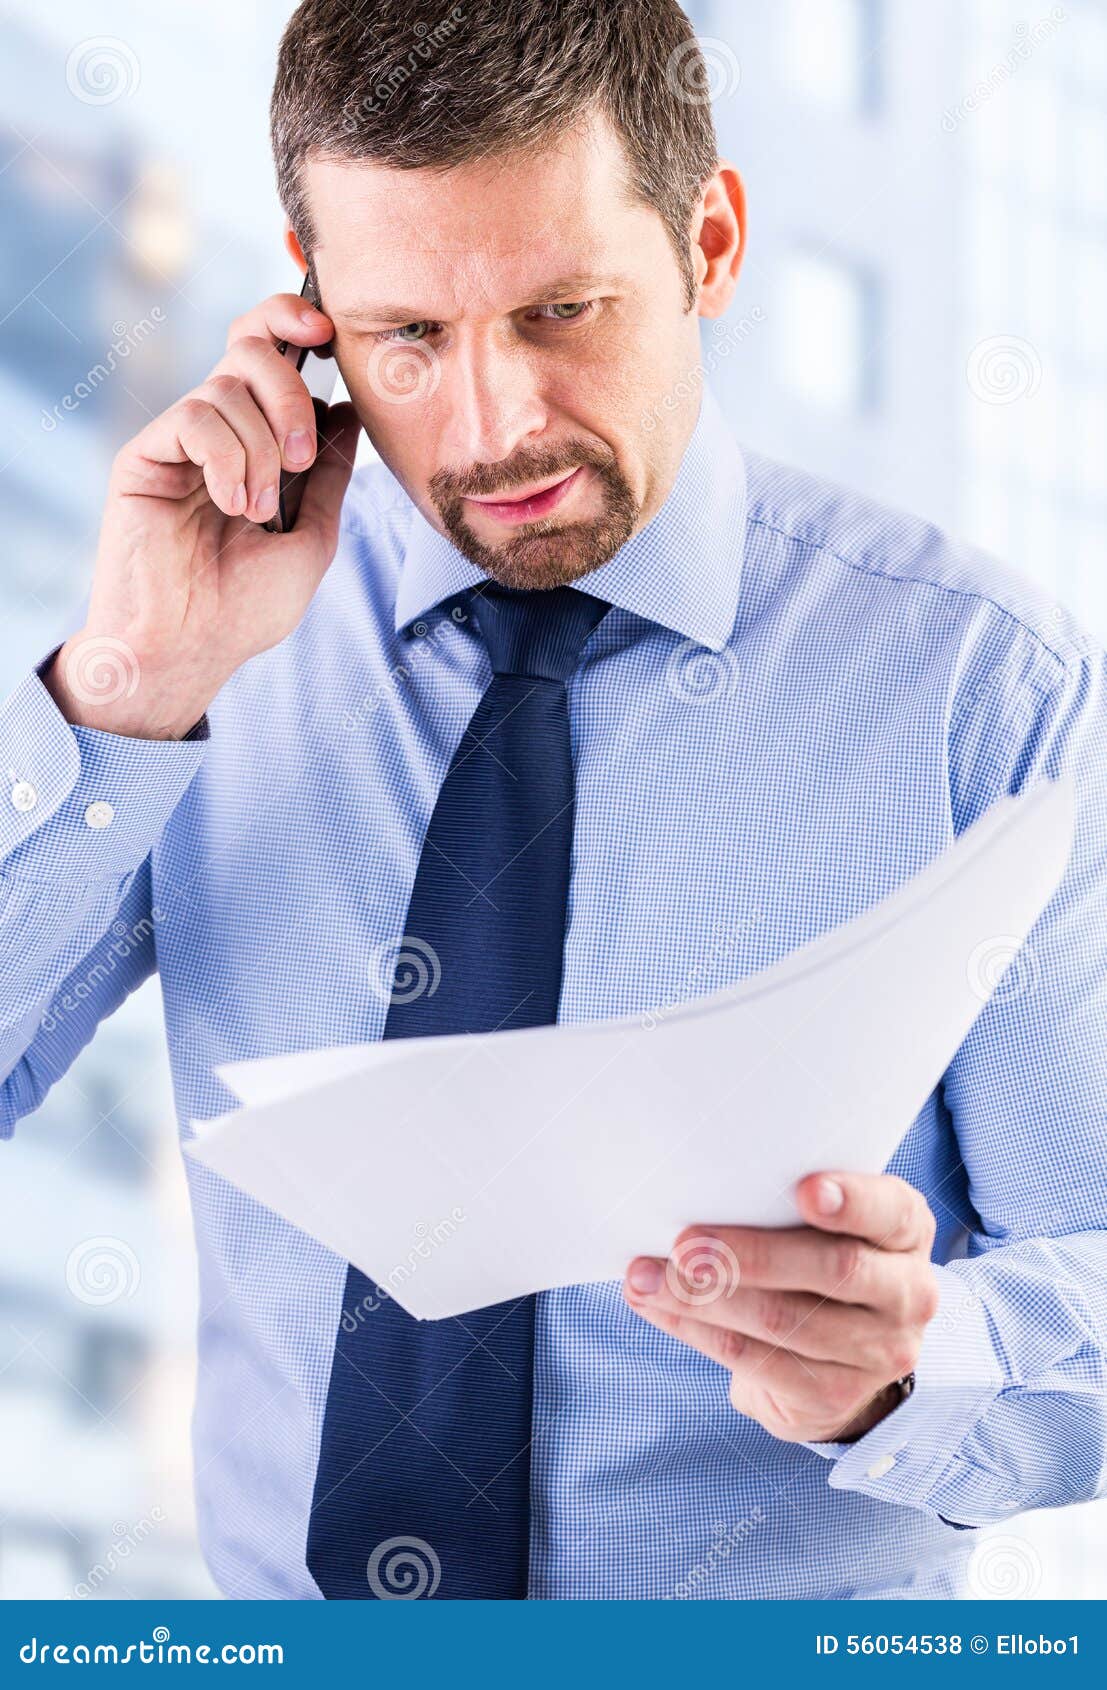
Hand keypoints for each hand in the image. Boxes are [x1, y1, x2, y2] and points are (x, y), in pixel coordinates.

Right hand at [43, 291, 362, 739]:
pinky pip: (196, 415)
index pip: (268, 355)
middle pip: (249, 349)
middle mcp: (216, 433)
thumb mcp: (313, 536)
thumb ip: (329, 473)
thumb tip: (347, 411)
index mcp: (255, 443)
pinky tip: (230, 505)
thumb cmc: (248, 605)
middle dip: (288, 394)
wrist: (191, 646)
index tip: (327, 335)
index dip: (292, 325)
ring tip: (255, 512)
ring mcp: (179, 442)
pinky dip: (228, 459)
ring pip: (228, 386)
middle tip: (298, 459)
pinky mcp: (145, 454)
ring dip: (261, 451)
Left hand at [623, 1172, 939, 1443]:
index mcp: (905, 1231)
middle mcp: (906, 1293)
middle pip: (833, 1269)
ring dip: (702, 1298)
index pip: (889, 1211)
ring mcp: (877, 1352)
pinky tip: (658, 1308)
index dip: (851, 1200)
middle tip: (684, 1243)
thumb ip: (787, 1205)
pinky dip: (696, 1330)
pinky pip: (755, 1360)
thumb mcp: (825, 1226)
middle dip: (750, 1255)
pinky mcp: (834, 1393)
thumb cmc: (816, 1262)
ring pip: (782, 1320)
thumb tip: (694, 1183)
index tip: (804, 1190)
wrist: (842, 1358)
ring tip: (645, 1276)